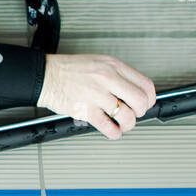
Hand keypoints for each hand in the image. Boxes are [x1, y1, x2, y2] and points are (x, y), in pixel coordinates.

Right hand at [37, 53, 156, 139]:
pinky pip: (108, 127)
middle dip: (141, 112)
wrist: (45, 76)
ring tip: (122, 124)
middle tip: (134, 114)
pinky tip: (113, 131)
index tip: (146, 103)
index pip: (145, 84)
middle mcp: (107, 79)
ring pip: (127, 116)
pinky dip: (114, 133)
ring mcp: (97, 95)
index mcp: (113, 66)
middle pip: (140, 101)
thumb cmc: (68, 70)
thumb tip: (132, 91)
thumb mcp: (98, 62)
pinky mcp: (86, 110)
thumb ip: (117, 74)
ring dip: (128, 125)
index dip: (150, 98)